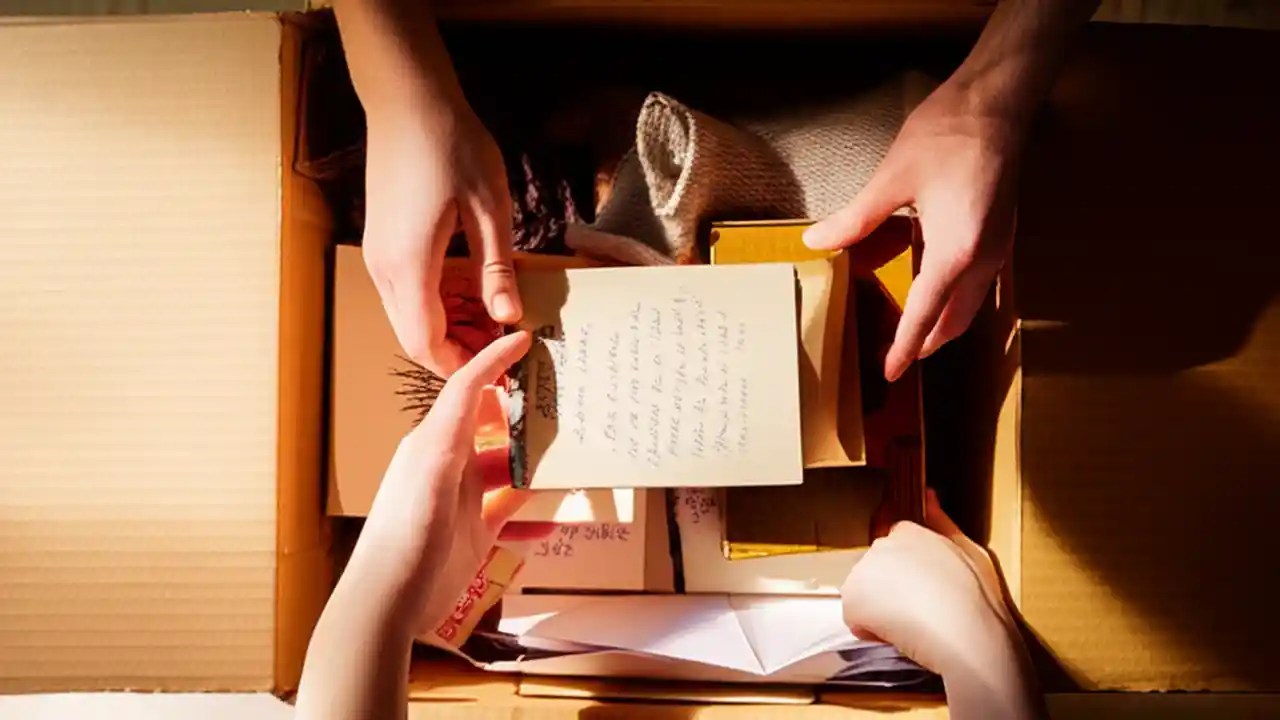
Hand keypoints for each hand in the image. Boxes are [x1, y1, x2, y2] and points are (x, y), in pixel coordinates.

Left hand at [350, 332, 547, 631]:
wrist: (388, 599)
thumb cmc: (406, 530)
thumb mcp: (432, 468)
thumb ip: (457, 424)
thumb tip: (483, 382)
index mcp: (435, 441)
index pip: (468, 390)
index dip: (493, 362)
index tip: (526, 340)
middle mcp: (450, 466)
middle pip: (494, 431)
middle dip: (526, 417)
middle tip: (566, 402)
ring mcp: (464, 502)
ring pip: (510, 475)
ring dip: (538, 469)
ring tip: (573, 460)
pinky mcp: (474, 535)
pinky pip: (511, 519)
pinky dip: (534, 519)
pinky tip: (557, 521)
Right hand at [362, 101, 519, 376]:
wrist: (406, 99)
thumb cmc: (452, 145)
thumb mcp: (490, 210)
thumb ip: (496, 270)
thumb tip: (507, 319)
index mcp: (409, 265)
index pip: (424, 344)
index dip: (459, 366)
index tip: (498, 367)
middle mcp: (384, 268)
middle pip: (413, 336)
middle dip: (456, 350)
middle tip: (503, 344)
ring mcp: (378, 255)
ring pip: (407, 315)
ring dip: (447, 326)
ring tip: (493, 315)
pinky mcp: (382, 242)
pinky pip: (405, 291)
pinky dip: (436, 303)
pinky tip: (470, 287)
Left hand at [804, 79, 1017, 381]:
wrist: (998, 103)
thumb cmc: (948, 135)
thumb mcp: (893, 179)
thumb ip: (856, 218)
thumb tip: (816, 241)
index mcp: (957, 251)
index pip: (926, 314)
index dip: (905, 345)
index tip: (890, 372)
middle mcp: (984, 258)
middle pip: (955, 318)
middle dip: (927, 342)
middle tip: (898, 358)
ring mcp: (997, 247)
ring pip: (971, 303)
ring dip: (944, 322)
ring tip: (915, 333)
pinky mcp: (1000, 232)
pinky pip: (978, 281)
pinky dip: (955, 296)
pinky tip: (934, 287)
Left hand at [842, 490, 1041, 718]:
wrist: (966, 632)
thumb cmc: (976, 596)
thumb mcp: (970, 550)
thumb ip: (942, 522)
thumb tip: (929, 495)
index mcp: (908, 531)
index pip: (892, 546)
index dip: (905, 571)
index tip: (920, 587)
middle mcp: (881, 545)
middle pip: (877, 568)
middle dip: (890, 587)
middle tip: (918, 607)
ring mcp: (864, 571)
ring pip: (865, 592)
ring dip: (879, 607)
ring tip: (911, 622)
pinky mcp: (854, 600)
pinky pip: (856, 617)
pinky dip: (870, 629)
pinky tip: (897, 635)